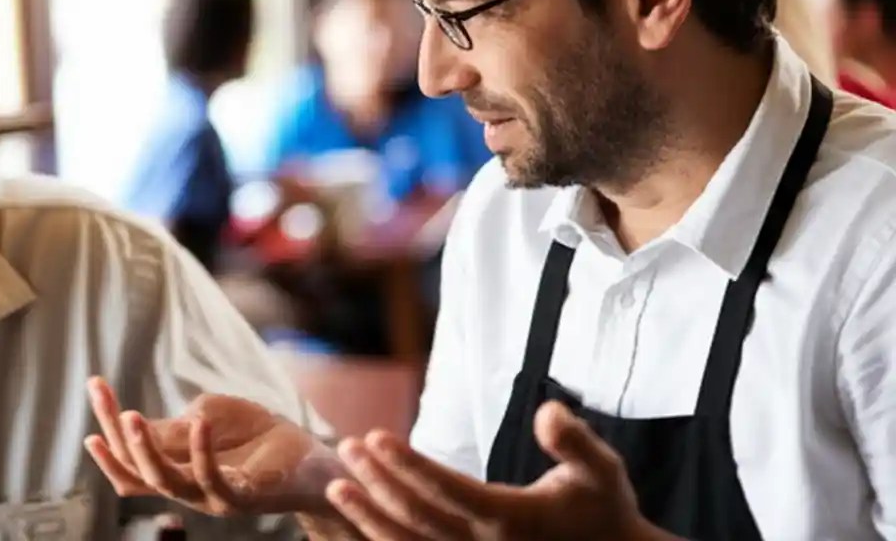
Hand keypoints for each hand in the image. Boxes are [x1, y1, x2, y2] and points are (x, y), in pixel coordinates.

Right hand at [83, 377, 340, 516]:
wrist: (310, 458)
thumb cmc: (257, 436)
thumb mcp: (209, 417)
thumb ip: (176, 425)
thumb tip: (140, 426)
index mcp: (176, 469)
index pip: (129, 458)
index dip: (107, 425)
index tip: (95, 386)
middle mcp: (187, 488)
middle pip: (137, 470)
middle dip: (114, 433)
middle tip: (101, 393)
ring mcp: (212, 496)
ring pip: (166, 482)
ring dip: (144, 451)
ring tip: (131, 417)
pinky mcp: (243, 496)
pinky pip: (215, 481)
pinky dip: (202, 453)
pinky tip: (199, 424)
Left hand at [326, 401, 673, 540]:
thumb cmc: (602, 508)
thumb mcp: (602, 471)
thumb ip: (575, 442)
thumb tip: (548, 412)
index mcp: (511, 518)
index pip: (447, 489)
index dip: (409, 464)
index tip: (375, 436)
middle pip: (418, 514)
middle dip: (378, 480)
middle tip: (346, 447)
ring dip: (369, 514)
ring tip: (337, 484)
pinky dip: (381, 538)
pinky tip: (357, 517)